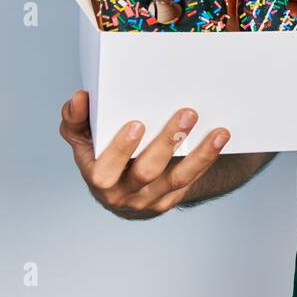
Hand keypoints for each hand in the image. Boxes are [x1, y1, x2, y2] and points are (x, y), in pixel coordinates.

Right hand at [59, 90, 230, 216]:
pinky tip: (220, 137)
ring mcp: (149, 198)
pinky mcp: (170, 197)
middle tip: (187, 113)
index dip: (120, 150)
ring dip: (199, 154)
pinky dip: (207, 158)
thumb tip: (80, 97)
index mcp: (98, 177)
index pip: (105, 171)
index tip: (138, 123)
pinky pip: (191, 179)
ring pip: (176, 178)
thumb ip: (76, 119)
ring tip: (218, 131)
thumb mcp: (83, 137)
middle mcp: (123, 194)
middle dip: (166, 143)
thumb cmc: (100, 152)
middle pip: (146, 173)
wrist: (122, 186)